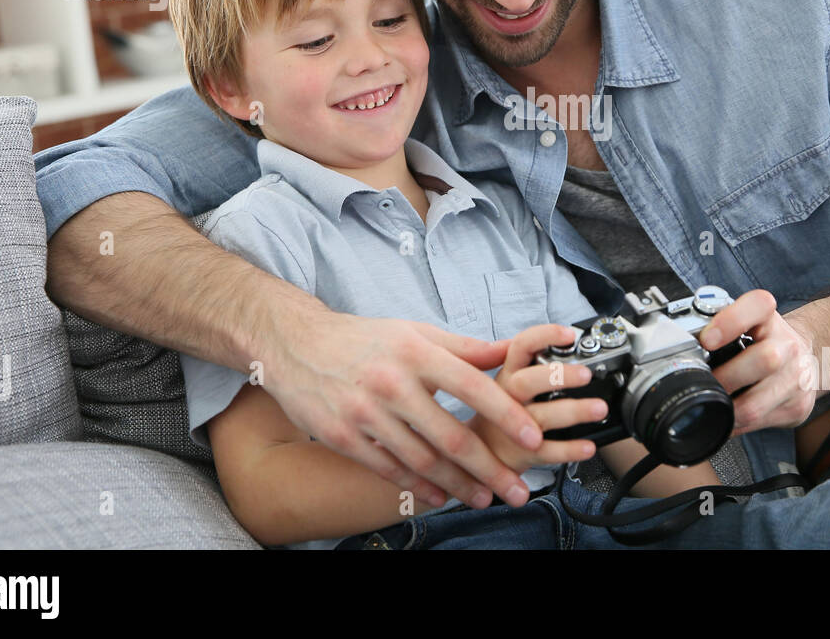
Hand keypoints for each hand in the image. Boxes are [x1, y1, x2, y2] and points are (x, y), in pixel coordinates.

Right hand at [262, 308, 546, 510]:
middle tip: (517, 490)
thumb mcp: (414, 331)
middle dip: (489, 469)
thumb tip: (509, 351)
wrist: (296, 344)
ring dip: (458, 486)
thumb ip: (463, 347)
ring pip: (422, 460)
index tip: (534, 438)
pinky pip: (388, 469)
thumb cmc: (364, 339)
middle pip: (450, 436)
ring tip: (484, 498)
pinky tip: (439, 497)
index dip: (506, 415)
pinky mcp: (343, 436)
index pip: (472, 386)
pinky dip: (417, 487)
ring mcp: (365, 413)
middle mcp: (392, 383)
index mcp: (416, 352)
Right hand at [469, 324, 604, 474]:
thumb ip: (531, 363)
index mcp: (507, 374)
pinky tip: (588, 446)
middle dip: (558, 376)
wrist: (478, 453)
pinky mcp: (519, 453)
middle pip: (526, 382)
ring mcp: (512, 426)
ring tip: (599, 408)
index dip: (544, 336)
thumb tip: (569, 341)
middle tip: (586, 374)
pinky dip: (569, 449)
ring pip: (540, 416)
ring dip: (573, 412)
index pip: (521, 346)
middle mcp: (507, 397)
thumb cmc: (499, 411)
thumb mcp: (506, 382)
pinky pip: (547, 451)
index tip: (569, 334)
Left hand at [700, 289, 816, 433]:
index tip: (707, 339)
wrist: (808, 357)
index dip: (732, 320)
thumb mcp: (746, 322)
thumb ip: (718, 326)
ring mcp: (796, 378)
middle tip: (705, 384)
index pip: (758, 306)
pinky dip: (736, 424)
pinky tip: (729, 417)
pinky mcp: (798, 406)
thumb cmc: (764, 339)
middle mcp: (788, 345)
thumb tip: (678, 345)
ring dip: (726, 410)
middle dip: (725, 379)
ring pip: (756, 403)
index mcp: (769, 317)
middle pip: (764, 360)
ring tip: (712, 404)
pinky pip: (759, 423)